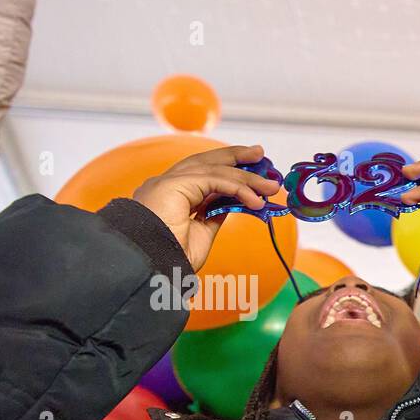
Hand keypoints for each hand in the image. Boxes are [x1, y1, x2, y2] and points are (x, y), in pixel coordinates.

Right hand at [131, 144, 280, 270]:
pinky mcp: (174, 184)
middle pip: (206, 161)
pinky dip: (238, 188)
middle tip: (260, 154)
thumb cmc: (168, 255)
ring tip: (270, 184)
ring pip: (214, 169)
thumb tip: (232, 202)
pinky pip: (214, 180)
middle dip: (235, 156)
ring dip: (246, 175)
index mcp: (170, 193)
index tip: (252, 168)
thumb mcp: (201, 232)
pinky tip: (255, 199)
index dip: (228, 169)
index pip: (202, 173)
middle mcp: (167, 183)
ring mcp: (168, 181)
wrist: (149, 265)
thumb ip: (214, 214)